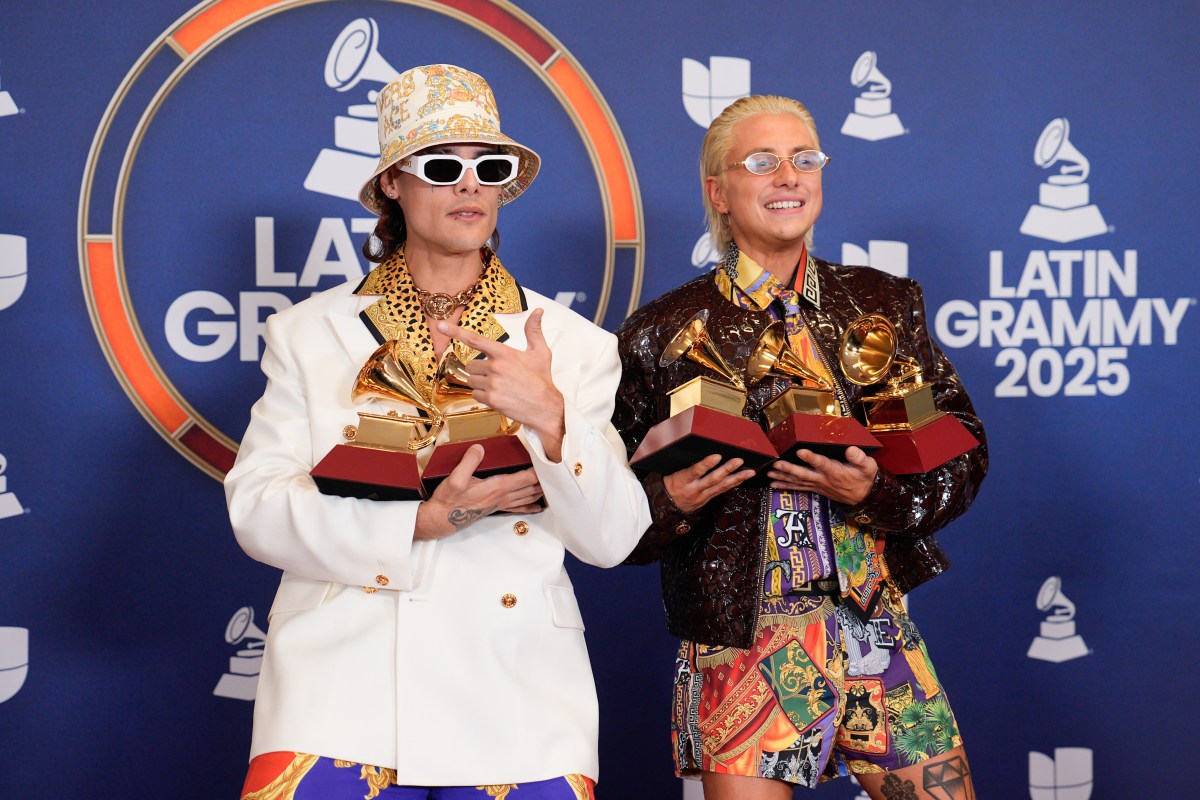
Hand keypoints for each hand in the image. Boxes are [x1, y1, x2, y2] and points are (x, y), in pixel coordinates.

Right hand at [415, 444, 543, 540]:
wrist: (442, 518)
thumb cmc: (449, 500)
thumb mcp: (455, 478)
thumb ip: (468, 462)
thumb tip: (479, 447)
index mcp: (497, 487)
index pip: (525, 477)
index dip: (539, 470)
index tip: (548, 460)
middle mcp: (503, 496)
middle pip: (531, 488)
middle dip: (544, 479)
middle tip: (556, 470)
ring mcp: (501, 503)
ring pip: (528, 497)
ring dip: (540, 491)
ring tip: (552, 484)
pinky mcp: (496, 508)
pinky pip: (518, 508)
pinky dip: (530, 506)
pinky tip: (537, 507)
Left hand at [437, 309, 565, 460]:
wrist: (545, 407)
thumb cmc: (541, 379)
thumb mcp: (540, 352)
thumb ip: (534, 331)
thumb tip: (538, 311)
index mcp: (504, 353)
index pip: (475, 339)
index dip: (455, 331)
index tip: (441, 325)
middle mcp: (496, 367)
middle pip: (470, 365)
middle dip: (479, 370)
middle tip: (496, 376)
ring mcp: (492, 384)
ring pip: (471, 380)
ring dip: (481, 384)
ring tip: (499, 386)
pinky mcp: (490, 399)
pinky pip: (475, 394)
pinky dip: (483, 396)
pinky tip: (498, 396)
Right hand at [662, 455, 756, 513]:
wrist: (667, 507)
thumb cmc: (669, 485)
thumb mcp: (671, 473)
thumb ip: (685, 465)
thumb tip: (697, 450)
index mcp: (682, 481)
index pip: (694, 471)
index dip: (705, 464)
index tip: (716, 456)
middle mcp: (694, 489)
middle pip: (713, 479)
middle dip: (727, 470)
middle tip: (739, 461)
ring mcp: (702, 496)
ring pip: (722, 487)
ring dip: (737, 478)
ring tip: (749, 472)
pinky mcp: (708, 500)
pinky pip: (722, 491)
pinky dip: (733, 484)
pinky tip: (742, 478)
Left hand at [766, 446, 877, 505]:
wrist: (864, 496)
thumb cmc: (865, 478)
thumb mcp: (868, 466)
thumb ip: (859, 458)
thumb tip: (851, 449)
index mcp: (835, 471)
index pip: (822, 463)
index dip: (811, 458)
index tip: (801, 451)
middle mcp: (823, 479)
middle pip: (804, 474)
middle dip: (789, 469)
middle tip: (776, 464)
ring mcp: (818, 485)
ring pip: (797, 481)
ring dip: (783, 477)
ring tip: (769, 473)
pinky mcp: (815, 488)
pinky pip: (798, 487)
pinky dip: (785, 486)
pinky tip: (774, 484)